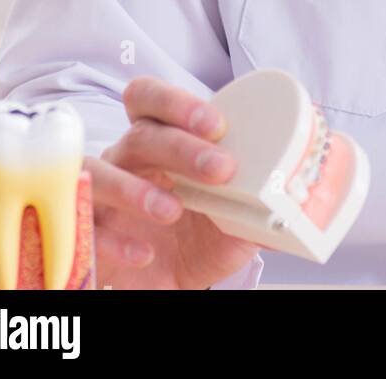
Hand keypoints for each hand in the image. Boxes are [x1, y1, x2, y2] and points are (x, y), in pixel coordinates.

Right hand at [86, 77, 259, 288]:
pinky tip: (145, 252)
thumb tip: (300, 204)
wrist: (169, 284)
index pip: (150, 99)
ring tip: (173, 210)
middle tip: (221, 168)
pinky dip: (114, 240)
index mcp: (160, 142)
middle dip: (181, 146)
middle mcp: (126, 160)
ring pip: (100, 173)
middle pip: (141, 134)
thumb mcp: (234, 221)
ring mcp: (99, 195)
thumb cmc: (197, 237)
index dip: (178, 103)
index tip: (218, 124)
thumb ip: (262, 206)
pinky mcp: (86, 234)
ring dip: (136, 189)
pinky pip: (85, 227)